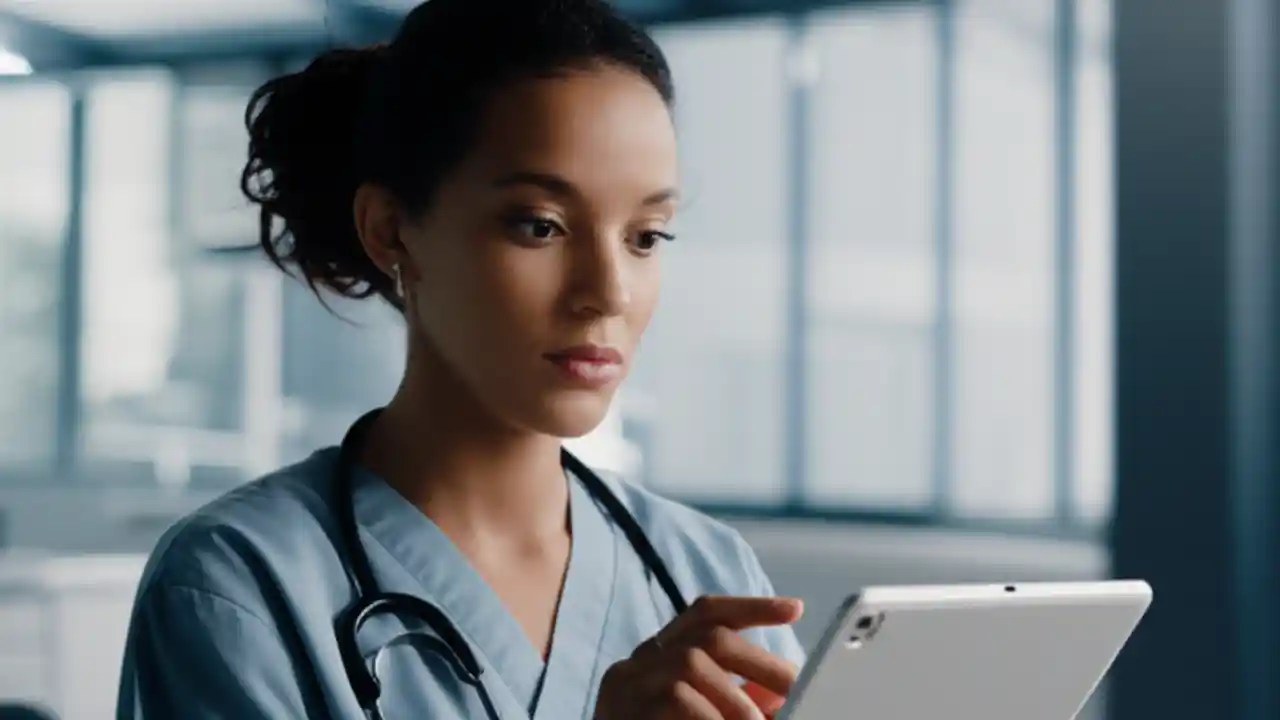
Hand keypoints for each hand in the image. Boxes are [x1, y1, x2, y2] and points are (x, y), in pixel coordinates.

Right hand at [594, 595, 803, 718]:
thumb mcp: (705, 718)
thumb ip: (736, 702)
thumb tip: (779, 691)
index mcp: (660, 657)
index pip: (705, 613)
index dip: (751, 607)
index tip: (795, 610)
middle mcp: (639, 662)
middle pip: (706, 636)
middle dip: (759, 661)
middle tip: (796, 690)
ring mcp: (626, 684)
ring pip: (690, 662)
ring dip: (736, 698)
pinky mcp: (620, 709)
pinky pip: (674, 699)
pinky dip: (710, 717)